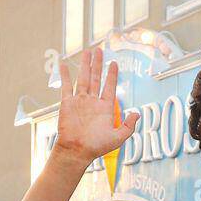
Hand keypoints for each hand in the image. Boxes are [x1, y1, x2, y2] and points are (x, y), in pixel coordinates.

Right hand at [55, 48, 139, 165]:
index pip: (110, 87)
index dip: (112, 75)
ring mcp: (80, 101)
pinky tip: (64, 63)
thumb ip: (129, 126)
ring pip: (84, 78)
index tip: (114, 63)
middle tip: (100, 50)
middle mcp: (92, 102)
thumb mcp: (118, 138)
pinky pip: (66, 86)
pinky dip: (65, 74)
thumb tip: (137, 113)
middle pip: (96, 78)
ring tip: (88, 51)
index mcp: (104, 108)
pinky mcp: (67, 103)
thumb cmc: (96, 147)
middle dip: (98, 64)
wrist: (77, 151)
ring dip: (86, 64)